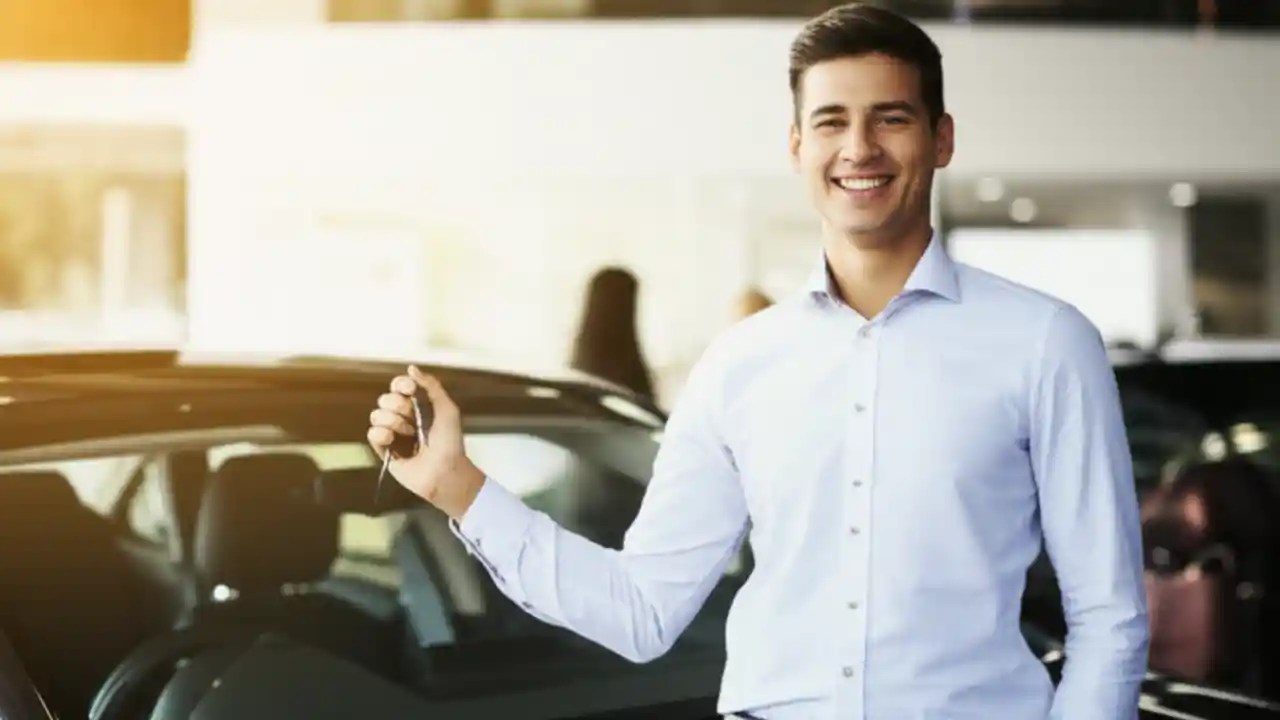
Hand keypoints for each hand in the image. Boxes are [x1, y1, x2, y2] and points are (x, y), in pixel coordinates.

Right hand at [366, 365, 484, 518]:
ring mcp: (392, 434)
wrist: (445, 471)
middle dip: (398, 404)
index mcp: (418, 406)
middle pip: (385, 398)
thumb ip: (431, 386)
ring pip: (376, 414)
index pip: (399, 386)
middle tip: (412, 416)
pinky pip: (372, 433)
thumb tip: (411, 368)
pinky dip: (381, 434)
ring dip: (391, 420)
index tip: (410, 390)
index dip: (400, 385)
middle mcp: (403, 418)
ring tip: (407, 432)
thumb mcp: (448, 409)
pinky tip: (392, 440)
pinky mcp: (384, 450)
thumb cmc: (451, 442)